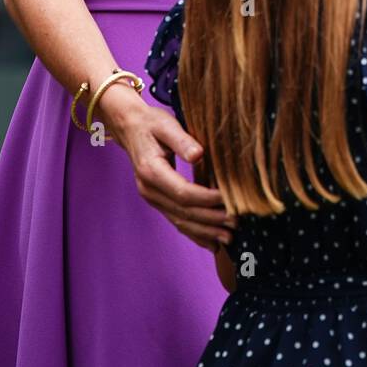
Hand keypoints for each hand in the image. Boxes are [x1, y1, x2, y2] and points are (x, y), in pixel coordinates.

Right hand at [99, 84, 236, 250]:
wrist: (129, 127)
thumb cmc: (151, 123)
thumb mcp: (166, 125)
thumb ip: (182, 140)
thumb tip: (199, 155)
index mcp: (151, 171)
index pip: (182, 192)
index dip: (206, 199)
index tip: (229, 199)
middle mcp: (149, 190)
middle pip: (183, 212)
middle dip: (211, 220)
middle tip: (236, 223)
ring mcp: (152, 198)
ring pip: (180, 221)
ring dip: (205, 232)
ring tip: (229, 238)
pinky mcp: (157, 201)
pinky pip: (176, 221)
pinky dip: (195, 233)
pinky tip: (211, 242)